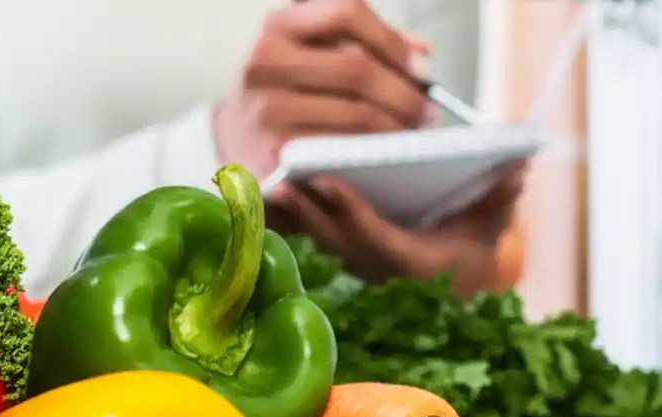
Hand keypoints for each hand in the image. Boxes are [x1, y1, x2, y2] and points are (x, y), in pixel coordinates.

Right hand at [215, 0, 429, 178]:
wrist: (234, 148)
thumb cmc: (283, 99)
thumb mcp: (309, 57)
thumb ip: (359, 46)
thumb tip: (421, 51)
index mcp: (279, 26)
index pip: (345, 12)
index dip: (391, 40)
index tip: (418, 67)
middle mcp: (265, 60)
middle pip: (356, 68)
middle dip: (404, 93)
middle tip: (426, 113)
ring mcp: (266, 108)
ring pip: (356, 113)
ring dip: (396, 127)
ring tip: (411, 136)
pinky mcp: (273, 152)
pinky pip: (342, 150)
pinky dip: (372, 154)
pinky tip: (384, 157)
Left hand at [268, 162, 526, 297]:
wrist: (465, 280)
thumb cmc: (478, 244)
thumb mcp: (496, 221)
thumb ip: (504, 195)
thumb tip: (518, 165)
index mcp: (417, 263)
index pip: (377, 236)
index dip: (350, 210)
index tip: (325, 180)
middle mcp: (383, 272)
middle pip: (338, 241)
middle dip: (309, 213)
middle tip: (280, 180)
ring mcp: (362, 268)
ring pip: (322, 242)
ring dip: (294, 216)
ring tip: (265, 183)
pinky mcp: (349, 259)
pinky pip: (318, 239)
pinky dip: (295, 220)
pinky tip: (269, 194)